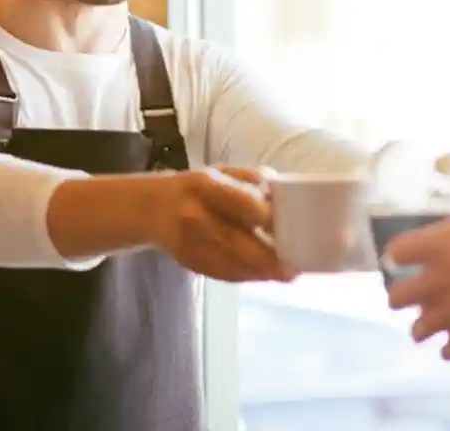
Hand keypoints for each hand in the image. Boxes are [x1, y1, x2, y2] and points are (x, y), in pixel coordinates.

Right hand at [151, 167, 294, 282]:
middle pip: (237, 242)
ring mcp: (189, 243)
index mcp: (204, 185)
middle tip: (294, 267)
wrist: (154, 208)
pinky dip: (247, 275)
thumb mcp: (225, 173)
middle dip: (268, 258)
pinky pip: (223, 274)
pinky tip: (263, 273)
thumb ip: (255, 182)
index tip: (294, 227)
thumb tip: (285, 200)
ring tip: (286, 273)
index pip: (243, 203)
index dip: (269, 218)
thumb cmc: (200, 188)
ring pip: (231, 264)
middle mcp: (194, 215)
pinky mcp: (190, 264)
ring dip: (261, 272)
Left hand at [385, 185, 449, 359]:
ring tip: (432, 324)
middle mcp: (437, 281)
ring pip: (418, 330)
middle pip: (397, 298)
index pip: (397, 252)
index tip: (403, 256)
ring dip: (424, 327)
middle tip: (411, 295)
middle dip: (402, 297)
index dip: (399, 254)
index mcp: (438, 244)